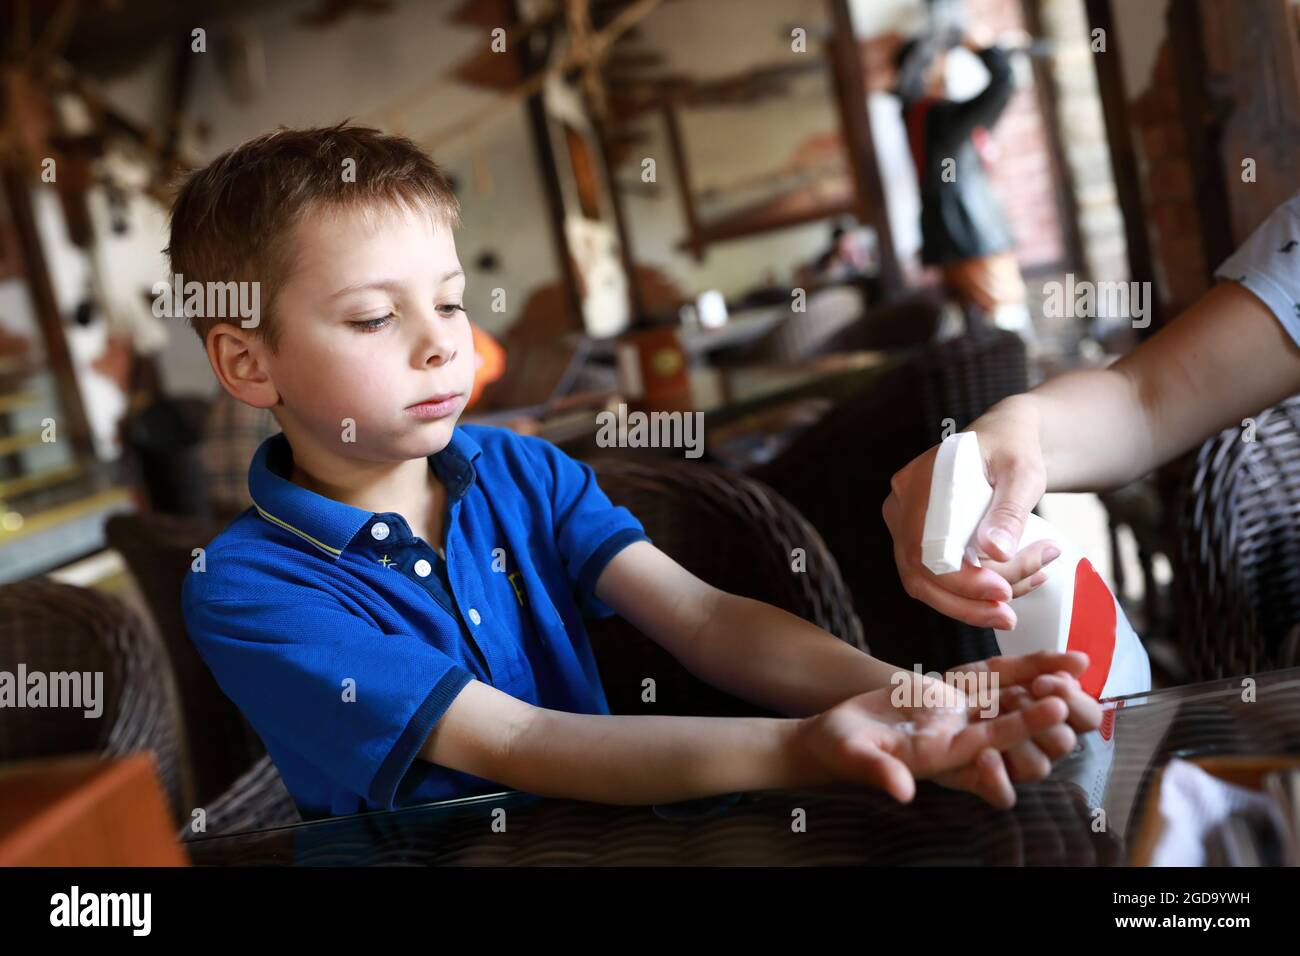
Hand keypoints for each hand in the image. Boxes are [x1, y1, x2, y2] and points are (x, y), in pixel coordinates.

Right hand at [793, 672, 1069, 805]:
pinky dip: (1020, 668)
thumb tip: (902, 792)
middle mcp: (960, 736)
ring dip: (1041, 681)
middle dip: (1045, 705)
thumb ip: (879, 772)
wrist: (838, 736)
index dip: (1025, 726)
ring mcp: (958, 714)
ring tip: (1077, 662)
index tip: (1055, 708)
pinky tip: (1047, 657)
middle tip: (1077, 684)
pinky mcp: (951, 694)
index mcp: (943, 754)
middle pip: (1013, 720)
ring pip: (1010, 696)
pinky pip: (992, 680)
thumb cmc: (840, 749)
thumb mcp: (855, 757)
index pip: (993, 742)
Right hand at [882, 397, 1055, 628]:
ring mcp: (905, 526)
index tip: (1002, 591)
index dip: (960, 579)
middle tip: (1010, 615)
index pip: (925, 546)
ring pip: (925, 583)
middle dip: (966, 603)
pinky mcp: (919, 542)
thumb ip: (1009, 511)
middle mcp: (901, 506)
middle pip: (919, 571)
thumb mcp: (1023, 473)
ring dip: (969, 605)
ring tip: (1015, 605)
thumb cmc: (1013, 450)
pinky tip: (1009, 590)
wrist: (1005, 441)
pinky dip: (970, 595)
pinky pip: (935, 580)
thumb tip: (994, 552)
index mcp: (919, 483)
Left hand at [929, 651, 1102, 807]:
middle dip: (1038, 713)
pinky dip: (998, 778)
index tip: (1045, 680)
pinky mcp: (980, 782)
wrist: (913, 705)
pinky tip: (986, 754)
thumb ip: (1037, 664)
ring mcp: (1009, 766)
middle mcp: (1035, 745)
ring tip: (990, 712)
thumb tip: (1083, 660)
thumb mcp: (997, 670)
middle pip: (1063, 743)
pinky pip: (1004, 797)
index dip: (1074, 700)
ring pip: (1038, 767)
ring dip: (1018, 737)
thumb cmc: (963, 691)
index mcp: (1047, 717)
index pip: (1087, 718)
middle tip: (1010, 694)